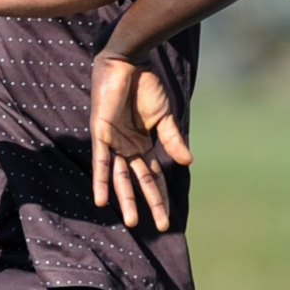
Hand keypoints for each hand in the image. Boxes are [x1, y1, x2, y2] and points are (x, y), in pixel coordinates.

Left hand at [91, 55, 192, 229]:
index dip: (161, 197)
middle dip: (149, 204)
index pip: (154, 176)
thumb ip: (171, 139)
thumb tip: (187, 162)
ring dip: (126, 199)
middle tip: (161, 227)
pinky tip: (102, 200)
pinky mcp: (101, 134)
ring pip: (121, 178)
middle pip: (139, 182)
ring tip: (133, 221)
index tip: (168, 219)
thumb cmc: (144, 85)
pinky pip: (101, 163)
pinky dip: (101, 181)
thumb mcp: (163, 115)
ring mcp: (114, 143)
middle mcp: (127, 147)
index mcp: (143, 144)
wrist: (127, 62)